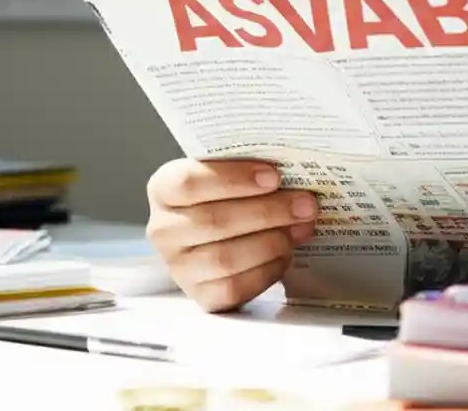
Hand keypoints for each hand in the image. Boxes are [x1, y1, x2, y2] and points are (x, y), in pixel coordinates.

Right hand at [146, 158, 318, 311]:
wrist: (223, 235)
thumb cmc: (230, 197)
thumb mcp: (231, 174)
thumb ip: (251, 171)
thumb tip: (295, 176)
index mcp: (164, 189)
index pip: (189, 182)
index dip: (234, 179)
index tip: (274, 176)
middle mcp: (163, 230)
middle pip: (214, 221)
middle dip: (267, 212)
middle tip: (304, 204)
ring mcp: (179, 267)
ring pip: (225, 258)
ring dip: (271, 241)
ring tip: (301, 227)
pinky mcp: (201, 296)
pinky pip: (235, 288)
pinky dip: (267, 270)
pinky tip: (285, 253)